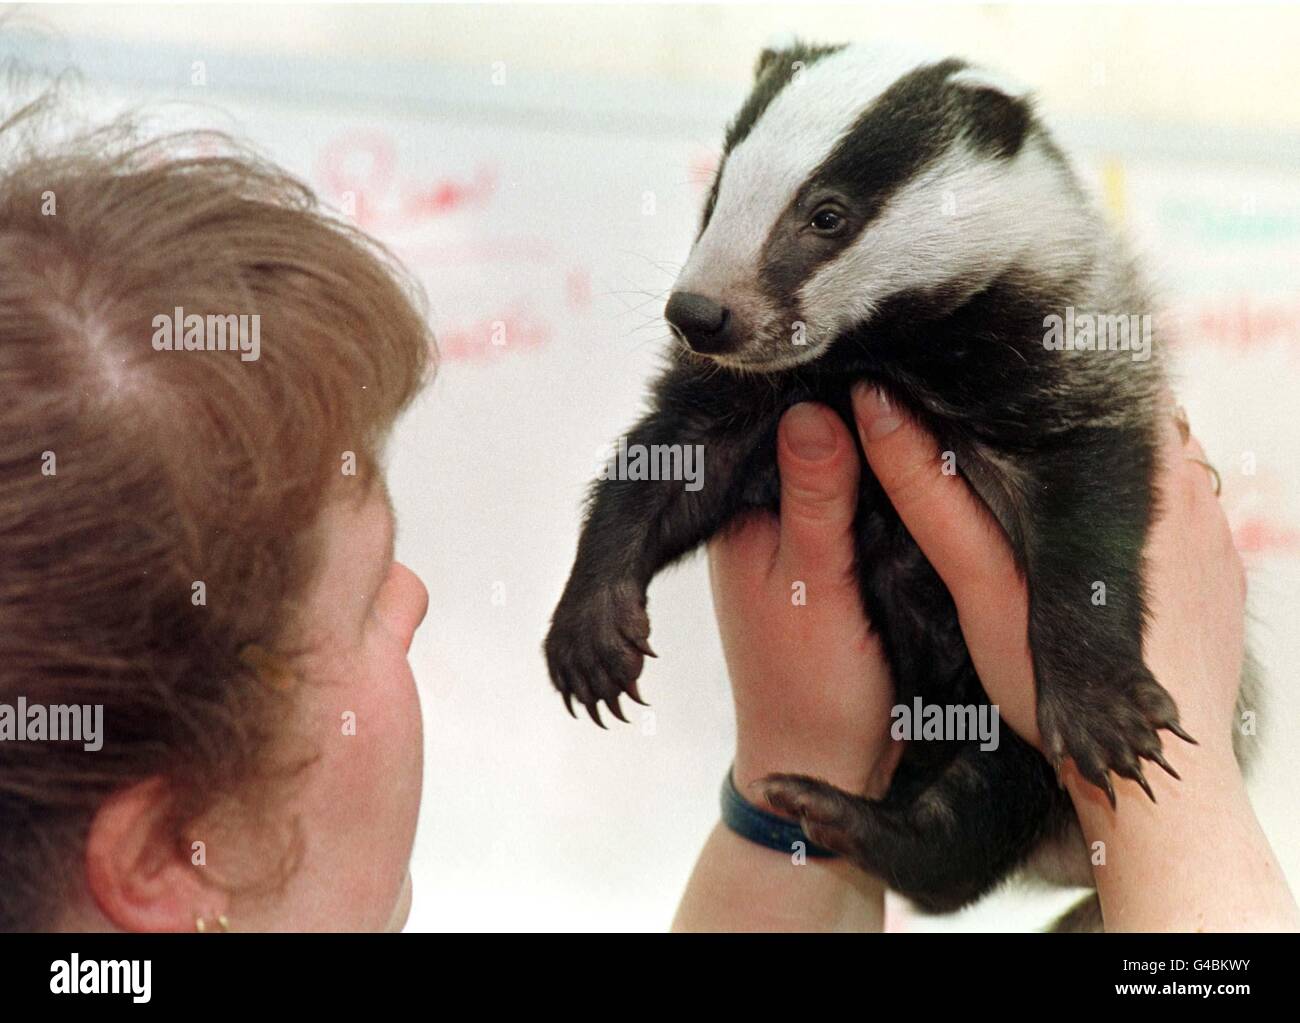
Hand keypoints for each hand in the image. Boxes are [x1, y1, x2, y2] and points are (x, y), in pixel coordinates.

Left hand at [709, 402, 901, 808]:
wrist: (828, 765)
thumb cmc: (811, 687)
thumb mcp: (815, 584)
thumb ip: (815, 501)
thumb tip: (812, 409)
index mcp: (742, 517)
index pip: (781, 428)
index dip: (829, 391)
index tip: (885, 360)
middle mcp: (766, 518)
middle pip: (814, 442)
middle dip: (860, 413)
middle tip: (927, 372)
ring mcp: (803, 538)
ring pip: (845, 469)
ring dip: (882, 445)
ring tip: (937, 398)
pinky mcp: (838, 559)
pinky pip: (865, 504)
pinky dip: (892, 485)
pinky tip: (932, 457)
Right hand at [847, 382, 1245, 790]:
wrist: (1148, 781)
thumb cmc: (1066, 688)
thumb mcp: (981, 584)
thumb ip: (931, 494)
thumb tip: (877, 409)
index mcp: (1144, 478)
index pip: (1104, 382)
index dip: (1046, 378)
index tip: (999, 386)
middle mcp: (1195, 496)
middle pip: (1129, 420)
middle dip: (1072, 425)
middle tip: (1008, 439)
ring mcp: (1216, 539)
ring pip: (1156, 469)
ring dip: (1106, 472)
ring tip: (1047, 495)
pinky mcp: (1220, 578)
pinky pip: (1177, 517)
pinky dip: (1134, 518)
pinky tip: (1092, 556)